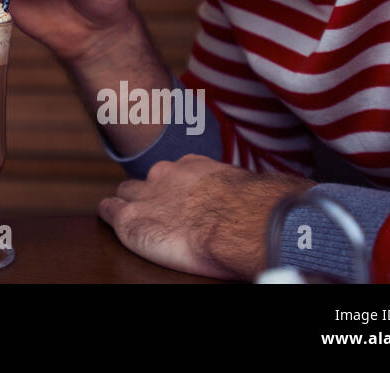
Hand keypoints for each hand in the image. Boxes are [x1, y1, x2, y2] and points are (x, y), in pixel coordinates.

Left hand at [97, 154, 313, 279]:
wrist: (237, 221)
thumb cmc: (254, 209)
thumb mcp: (254, 191)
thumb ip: (250, 191)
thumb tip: (282, 198)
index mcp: (195, 167)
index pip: (177, 173)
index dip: (175, 186)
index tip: (181, 197)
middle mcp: (166, 175)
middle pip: (146, 180)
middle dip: (147, 192)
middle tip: (154, 207)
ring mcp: (145, 194)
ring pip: (125, 192)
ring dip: (127, 203)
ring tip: (127, 213)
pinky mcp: (130, 219)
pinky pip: (108, 210)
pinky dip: (108, 214)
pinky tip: (108, 217)